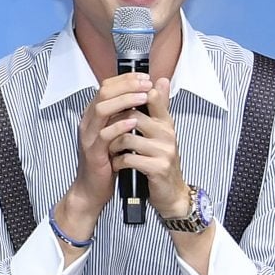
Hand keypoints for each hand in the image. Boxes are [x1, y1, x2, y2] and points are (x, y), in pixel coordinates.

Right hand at [67, 72, 153, 216]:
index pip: (107, 87)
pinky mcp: (93, 152)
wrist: (93, 189)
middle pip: (103, 93)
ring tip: (143, 98)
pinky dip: (119, 126)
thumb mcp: (120, 133)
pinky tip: (133, 122)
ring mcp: (89, 137)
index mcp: (94, 115)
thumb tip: (147, 93)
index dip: (126, 79)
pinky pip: (104, 135)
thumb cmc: (108, 160)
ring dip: (124, 101)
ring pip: (102, 110)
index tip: (145, 77)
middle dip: (127, 85)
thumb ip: (131, 113)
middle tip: (146, 84)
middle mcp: (88, 122)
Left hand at [109, 77, 189, 217]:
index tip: (115, 105)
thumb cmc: (160, 161)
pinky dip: (117, 162)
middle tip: (104, 131)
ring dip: (113, 145)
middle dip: (114, 123)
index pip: (151, 96)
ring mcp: (164, 151)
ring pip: (128, 137)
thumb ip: (158, 107)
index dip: (129, 96)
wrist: (170, 193)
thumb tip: (161, 81)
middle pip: (134, 115)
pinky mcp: (158, 168)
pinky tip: (116, 164)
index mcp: (166, 122)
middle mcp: (167, 134)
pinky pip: (129, 159)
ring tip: (109, 150)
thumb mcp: (160, 132)